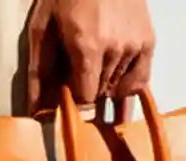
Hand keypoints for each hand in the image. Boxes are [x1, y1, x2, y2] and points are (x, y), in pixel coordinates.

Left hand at [25, 0, 154, 113]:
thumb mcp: (42, 27)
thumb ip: (40, 70)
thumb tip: (36, 109)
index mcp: (88, 47)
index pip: (84, 98)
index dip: (73, 97)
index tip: (65, 88)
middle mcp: (116, 50)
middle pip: (100, 94)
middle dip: (87, 88)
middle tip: (77, 69)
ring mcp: (135, 46)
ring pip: (119, 88)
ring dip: (105, 85)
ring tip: (95, 65)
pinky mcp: (148, 41)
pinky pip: (141, 80)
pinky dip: (127, 84)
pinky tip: (115, 78)